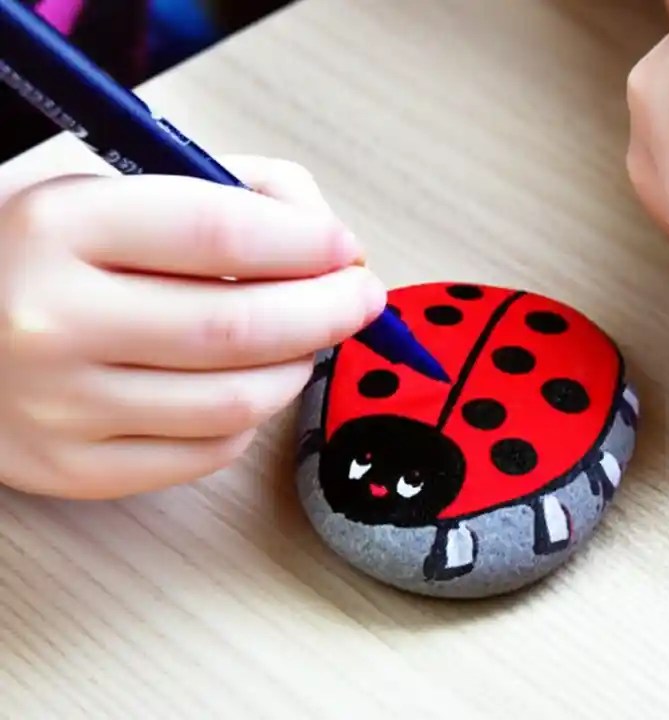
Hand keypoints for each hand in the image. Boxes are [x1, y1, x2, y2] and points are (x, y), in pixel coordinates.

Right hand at [0, 156, 384, 498]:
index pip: (219, 231)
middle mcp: (51, 321)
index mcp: (57, 228)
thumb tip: (329, 241)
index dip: (306, 242)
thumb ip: (225, 197)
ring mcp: (60, 407)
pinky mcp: (72, 470)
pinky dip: (251, 417)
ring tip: (309, 338)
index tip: (345, 247)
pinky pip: (207, 453)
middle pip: (239, 326)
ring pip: (237, 401)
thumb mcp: (107, 195)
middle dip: (328, 310)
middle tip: (362, 298)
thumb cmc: (42, 260)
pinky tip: (248, 382)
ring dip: (299, 366)